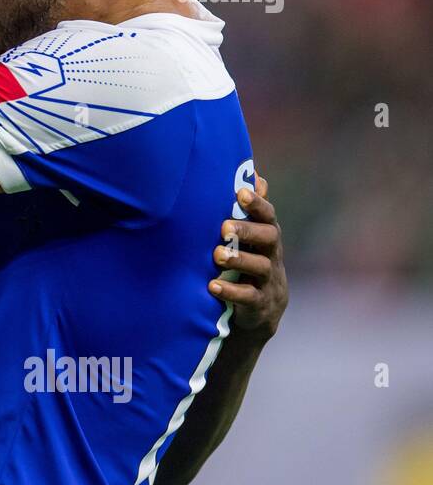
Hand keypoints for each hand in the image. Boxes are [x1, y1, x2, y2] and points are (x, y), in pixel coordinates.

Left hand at [209, 175, 286, 342]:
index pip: (268, 216)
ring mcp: (268, 281)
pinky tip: (211, 286)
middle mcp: (272, 255)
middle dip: (248, 230)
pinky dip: (230, 292)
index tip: (241, 192)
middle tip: (224, 226)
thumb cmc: (250, 261)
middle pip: (269, 237)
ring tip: (218, 255)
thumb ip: (250, 209)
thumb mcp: (252, 236)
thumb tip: (253, 172)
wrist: (262, 311)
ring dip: (239, 259)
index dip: (258, 203)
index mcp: (267, 236)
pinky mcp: (260, 304)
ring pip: (260, 267)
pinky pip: (249, 297)